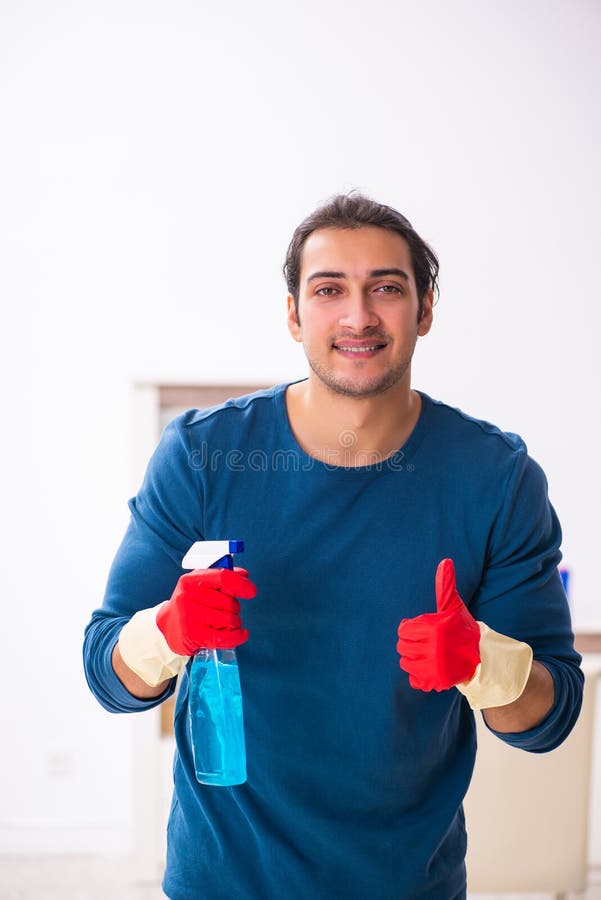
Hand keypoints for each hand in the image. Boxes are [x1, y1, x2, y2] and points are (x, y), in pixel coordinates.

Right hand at [156, 567, 256, 654]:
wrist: (168, 626)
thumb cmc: (190, 603)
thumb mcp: (200, 585)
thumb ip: (222, 578)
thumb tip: (244, 574)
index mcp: (190, 580)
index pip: (222, 577)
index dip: (241, 584)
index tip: (251, 591)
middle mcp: (187, 596)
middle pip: (228, 601)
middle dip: (234, 607)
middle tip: (228, 611)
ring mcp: (189, 616)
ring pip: (228, 619)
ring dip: (234, 622)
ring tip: (227, 622)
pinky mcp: (192, 635)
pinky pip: (224, 637)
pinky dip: (237, 636)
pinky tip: (241, 634)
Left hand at [396, 559, 480, 691]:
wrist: (481, 657)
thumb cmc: (462, 628)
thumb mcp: (453, 607)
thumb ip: (445, 586)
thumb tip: (445, 561)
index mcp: (433, 628)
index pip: (403, 629)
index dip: (411, 629)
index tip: (422, 630)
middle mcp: (432, 648)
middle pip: (402, 647)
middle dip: (411, 644)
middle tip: (424, 643)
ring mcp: (433, 667)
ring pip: (405, 663)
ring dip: (413, 659)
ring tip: (427, 655)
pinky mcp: (435, 682)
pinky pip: (414, 680)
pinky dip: (419, 676)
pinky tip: (430, 669)